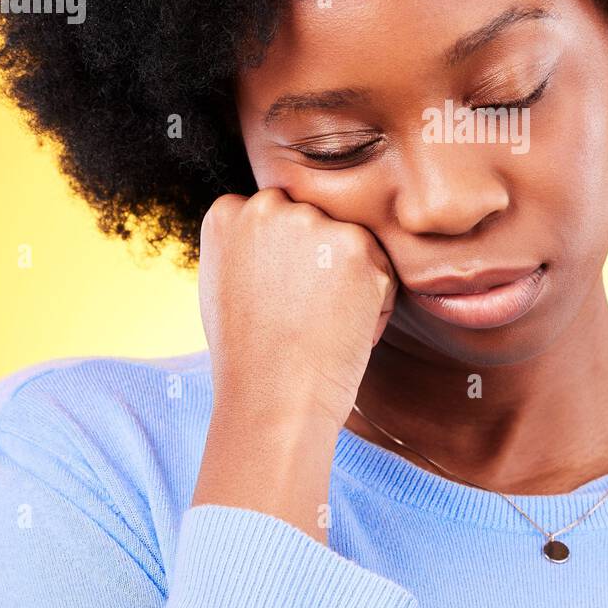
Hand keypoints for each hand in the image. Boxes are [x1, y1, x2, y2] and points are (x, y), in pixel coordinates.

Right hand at [198, 186, 397, 430]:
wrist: (272, 401)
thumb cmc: (249, 357)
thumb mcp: (225, 283)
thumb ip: (249, 243)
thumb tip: (281, 231)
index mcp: (227, 212)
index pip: (277, 215)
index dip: (285, 260)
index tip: (277, 297)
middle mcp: (266, 207)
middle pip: (317, 222)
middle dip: (319, 262)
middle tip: (300, 315)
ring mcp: (312, 223)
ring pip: (351, 243)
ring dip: (350, 280)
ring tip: (319, 324)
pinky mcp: (356, 247)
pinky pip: (382, 270)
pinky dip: (376, 303)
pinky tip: (342, 331)